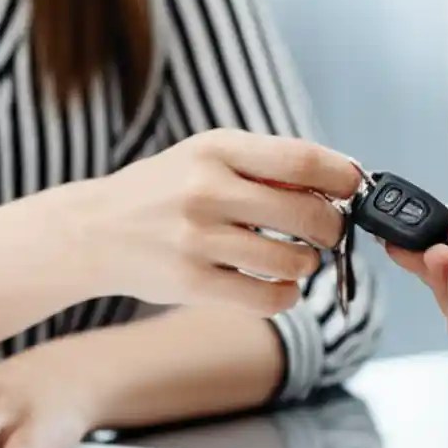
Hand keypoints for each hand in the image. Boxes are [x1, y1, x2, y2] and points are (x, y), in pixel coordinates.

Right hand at [72, 128, 360, 315]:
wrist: (92, 231)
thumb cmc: (163, 192)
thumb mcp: (205, 159)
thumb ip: (265, 167)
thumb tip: (340, 182)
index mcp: (216, 149)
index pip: (302, 159)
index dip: (343, 176)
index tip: (356, 188)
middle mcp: (206, 190)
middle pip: (307, 213)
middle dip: (332, 227)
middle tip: (328, 231)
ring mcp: (197, 239)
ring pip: (292, 261)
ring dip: (307, 264)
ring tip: (295, 259)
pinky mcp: (191, 283)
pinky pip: (267, 298)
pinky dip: (286, 295)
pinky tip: (278, 286)